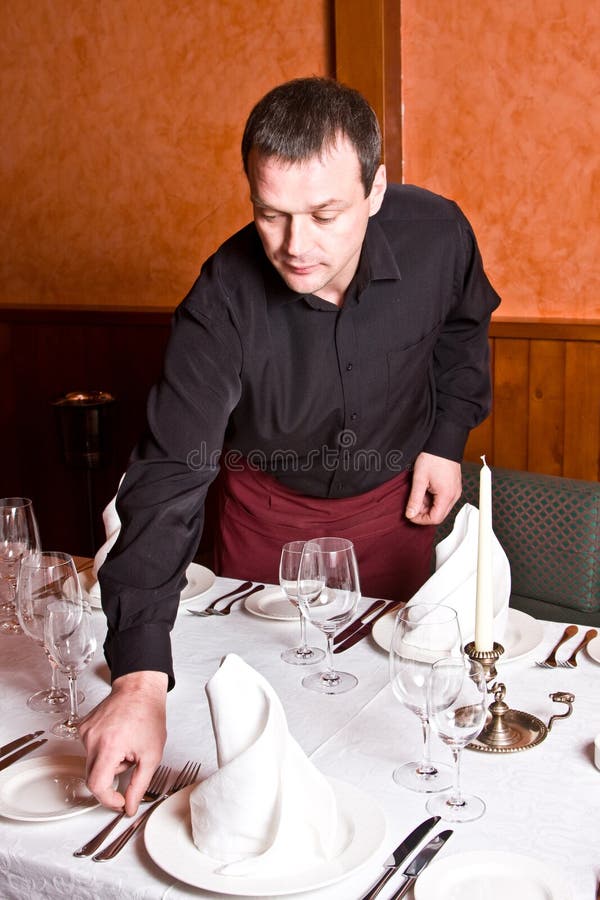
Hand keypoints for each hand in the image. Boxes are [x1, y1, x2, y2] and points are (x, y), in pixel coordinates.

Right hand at [78, 670, 167, 814]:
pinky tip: (117, 736)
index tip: (120, 801)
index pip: (97, 786)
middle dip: (112, 776)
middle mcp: (92, 738)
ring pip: (92, 762)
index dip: (108, 799)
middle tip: (131, 762)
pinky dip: (103, 749)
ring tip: (126, 744)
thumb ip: (139, 785)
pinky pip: (90, 748)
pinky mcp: (82, 726)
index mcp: (108, 746)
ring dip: (109, 762)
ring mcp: (85, 731)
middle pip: (93, 775)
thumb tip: (129, 807)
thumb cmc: (148, 715)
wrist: (140, 689)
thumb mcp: (151, 755)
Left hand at [405, 452, 461, 524]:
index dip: (421, 520)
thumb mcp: (419, 479)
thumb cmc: (433, 457)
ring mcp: (455, 491)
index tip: (410, 514)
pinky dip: (433, 499)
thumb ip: (415, 499)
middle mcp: (454, 496)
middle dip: (424, 513)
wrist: (443, 443)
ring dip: (428, 505)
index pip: (435, 519)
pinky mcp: (454, 487)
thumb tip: (410, 514)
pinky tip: (426, 489)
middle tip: (412, 504)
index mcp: (446, 495)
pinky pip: (443, 500)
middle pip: (439, 515)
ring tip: (419, 493)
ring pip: (441, 508)